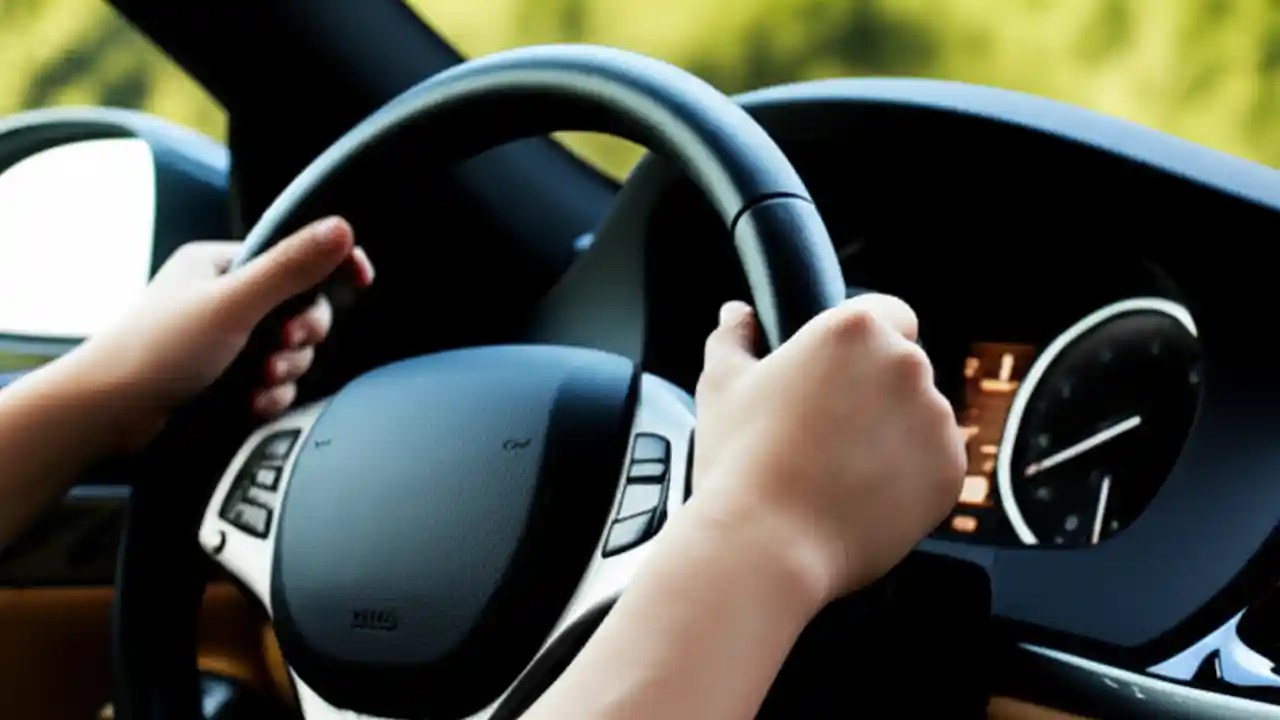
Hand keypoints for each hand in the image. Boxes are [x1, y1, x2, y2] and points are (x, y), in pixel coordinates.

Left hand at [79, 216, 372, 450]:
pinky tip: (253, 404)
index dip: (332, 266)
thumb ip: (290, 268)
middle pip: (301, 307)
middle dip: (303, 334)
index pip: (295, 253)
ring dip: (287, 369)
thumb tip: (342, 228)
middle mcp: (225, 296)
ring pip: (291, 350)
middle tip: (285, 347)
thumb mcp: (232, 303)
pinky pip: (274, 381)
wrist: (106, 414)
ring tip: (261, 382)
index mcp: (222, 263)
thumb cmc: (156, 349)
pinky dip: (271, 394)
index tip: (361, 280)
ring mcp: (225, 339)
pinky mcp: (225, 377)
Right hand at [689, 294, 964, 606]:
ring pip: (922, 416)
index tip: (838, 372)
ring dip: (894, 433)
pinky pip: (934, 463)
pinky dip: (908, 476)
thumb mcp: (721, 384)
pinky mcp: (950, 472)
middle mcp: (905, 365)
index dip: (865, 341)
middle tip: (827, 429)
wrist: (766, 546)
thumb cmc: (739, 461)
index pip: (887, 312)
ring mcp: (935, 420)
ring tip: (839, 470)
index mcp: (853, 330)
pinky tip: (861, 494)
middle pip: (904, 365)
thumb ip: (733, 336)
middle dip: (875, 390)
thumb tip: (739, 314)